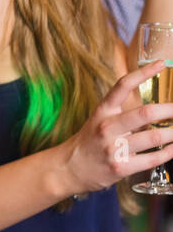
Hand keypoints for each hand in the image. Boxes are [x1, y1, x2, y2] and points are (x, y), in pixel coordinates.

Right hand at [62, 59, 172, 193]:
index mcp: (102, 111)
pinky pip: (153, 158)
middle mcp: (107, 127)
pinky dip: (170, 153)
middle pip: (145, 113)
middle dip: (171, 110)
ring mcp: (114, 148)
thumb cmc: (90, 142)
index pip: (123, 85)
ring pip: (154, 137)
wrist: (68, 168)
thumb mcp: (99, 120)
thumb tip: (155, 108)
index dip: (143, 72)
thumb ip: (122, 113)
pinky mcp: (121, 167)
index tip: (161, 64)